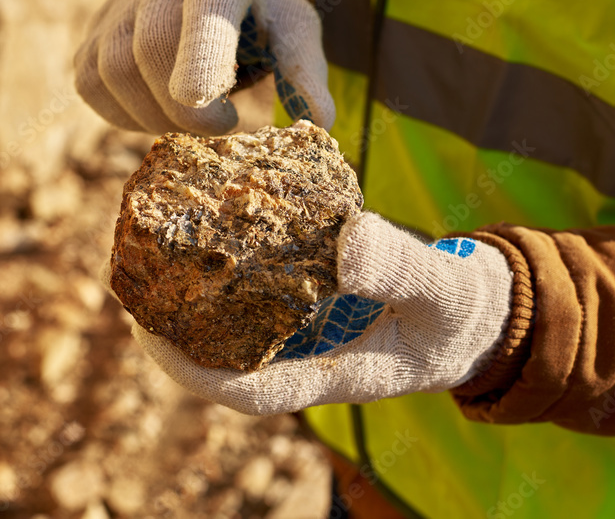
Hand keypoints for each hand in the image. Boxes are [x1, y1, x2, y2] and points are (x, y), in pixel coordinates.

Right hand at [73, 0, 334, 134]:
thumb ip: (305, 71)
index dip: (199, 56)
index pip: (204, 11)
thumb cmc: (256, 11)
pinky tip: (158, 108)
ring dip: (156, 116)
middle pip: (152, 49)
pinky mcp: (91, 35)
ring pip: (114, 72)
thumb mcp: (293, 28)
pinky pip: (92, 86)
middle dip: (187, 110)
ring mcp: (117, 5)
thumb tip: (322, 122)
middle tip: (222, 125)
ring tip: (192, 118)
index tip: (202, 99)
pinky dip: (125, 114)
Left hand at [119, 212, 513, 415]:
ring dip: (195, 295)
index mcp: (334, 375)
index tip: (147, 335)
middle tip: (132, 278)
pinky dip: (233, 264)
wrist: (481, 310)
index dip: (193, 371)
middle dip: (173, 328)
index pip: (248, 390)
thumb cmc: (462, 312)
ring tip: (155, 249)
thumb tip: (343, 240)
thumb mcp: (442, 291)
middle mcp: (310, 358)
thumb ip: (400, 268)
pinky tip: (215, 224)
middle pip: (225, 357)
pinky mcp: (315, 302)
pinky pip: (261, 291)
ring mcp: (310, 332)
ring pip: (236, 325)